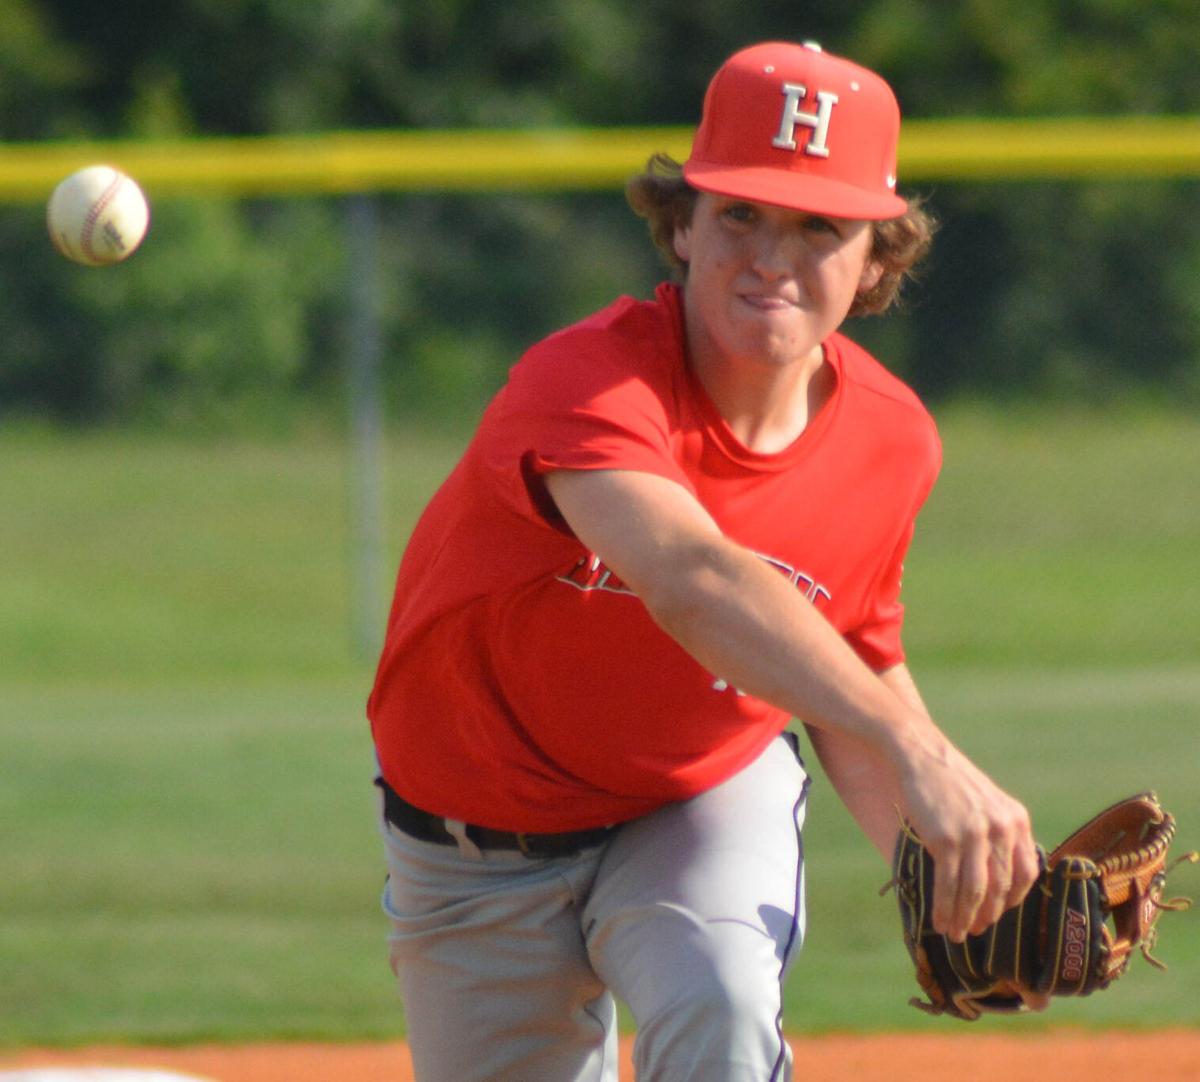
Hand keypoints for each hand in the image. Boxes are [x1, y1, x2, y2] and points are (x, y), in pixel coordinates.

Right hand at [897, 740, 1038, 942]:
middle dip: (987, 916)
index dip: (1012, 901)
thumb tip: (997, 879)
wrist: (921, 755)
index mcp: (1016, 820)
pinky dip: (945, 907)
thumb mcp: (987, 802)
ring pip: (975, 891)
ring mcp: (974, 834)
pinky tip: (939, 919)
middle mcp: (1001, 828)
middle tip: (973, 931)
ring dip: (964, 918)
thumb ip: (998, 833)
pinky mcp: (945, 838)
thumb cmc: (950, 781)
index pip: (1026, 873)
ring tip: (955, 933)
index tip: (995, 914)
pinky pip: (949, 884)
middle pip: (1001, 887)